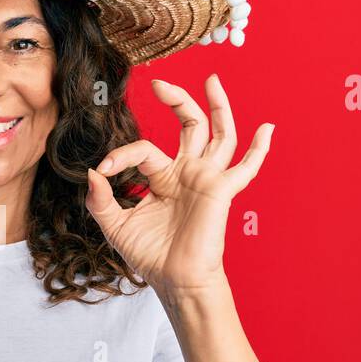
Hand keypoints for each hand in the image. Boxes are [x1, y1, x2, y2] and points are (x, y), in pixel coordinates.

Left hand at [84, 73, 273, 291]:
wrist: (174, 281)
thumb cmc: (150, 256)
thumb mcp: (116, 225)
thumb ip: (100, 200)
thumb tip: (93, 173)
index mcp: (164, 178)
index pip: (144, 149)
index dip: (122, 155)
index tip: (104, 170)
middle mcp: (188, 172)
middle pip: (190, 125)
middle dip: (177, 100)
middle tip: (159, 82)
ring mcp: (207, 179)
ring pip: (220, 134)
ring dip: (217, 106)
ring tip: (210, 79)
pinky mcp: (221, 190)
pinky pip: (246, 167)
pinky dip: (259, 149)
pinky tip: (267, 129)